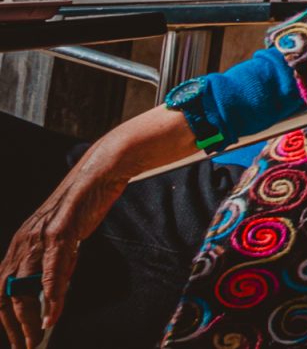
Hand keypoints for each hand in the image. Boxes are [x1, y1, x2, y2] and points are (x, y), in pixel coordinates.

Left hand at [0, 107, 192, 347]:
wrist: (102, 170)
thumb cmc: (85, 203)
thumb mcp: (68, 240)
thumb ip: (59, 266)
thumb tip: (54, 298)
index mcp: (21, 244)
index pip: (2, 288)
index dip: (6, 318)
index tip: (18, 339)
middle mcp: (22, 241)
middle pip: (6, 292)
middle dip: (14, 324)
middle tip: (26, 345)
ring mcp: (38, 235)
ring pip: (24, 284)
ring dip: (29, 315)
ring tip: (37, 335)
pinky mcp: (58, 228)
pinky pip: (52, 267)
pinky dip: (51, 292)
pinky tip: (53, 310)